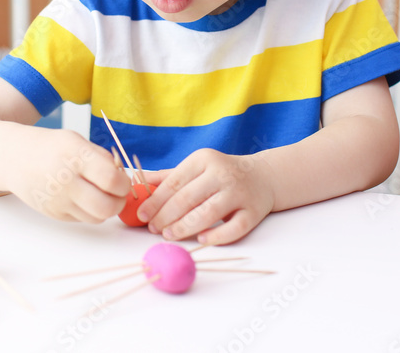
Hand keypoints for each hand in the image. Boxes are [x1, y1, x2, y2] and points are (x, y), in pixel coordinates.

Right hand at [7, 129, 131, 223]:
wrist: (14, 158)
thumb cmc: (50, 147)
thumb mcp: (77, 141)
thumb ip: (102, 159)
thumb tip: (123, 178)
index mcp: (76, 157)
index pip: (112, 180)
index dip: (124, 184)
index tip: (123, 180)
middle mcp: (66, 181)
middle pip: (107, 207)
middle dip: (119, 202)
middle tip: (117, 193)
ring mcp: (58, 200)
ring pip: (97, 217)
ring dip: (105, 208)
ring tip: (100, 194)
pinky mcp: (53, 214)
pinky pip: (82, 219)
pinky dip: (88, 211)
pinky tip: (81, 196)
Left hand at [136, 148, 274, 244]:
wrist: (263, 176)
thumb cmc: (221, 174)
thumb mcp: (196, 168)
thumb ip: (167, 177)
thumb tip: (135, 183)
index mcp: (204, 159)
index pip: (174, 182)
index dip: (155, 200)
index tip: (142, 215)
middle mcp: (222, 174)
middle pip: (188, 198)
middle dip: (166, 216)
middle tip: (153, 229)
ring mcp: (239, 193)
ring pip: (208, 213)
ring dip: (185, 227)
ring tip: (169, 235)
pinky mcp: (254, 211)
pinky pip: (234, 227)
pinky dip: (217, 235)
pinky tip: (201, 240)